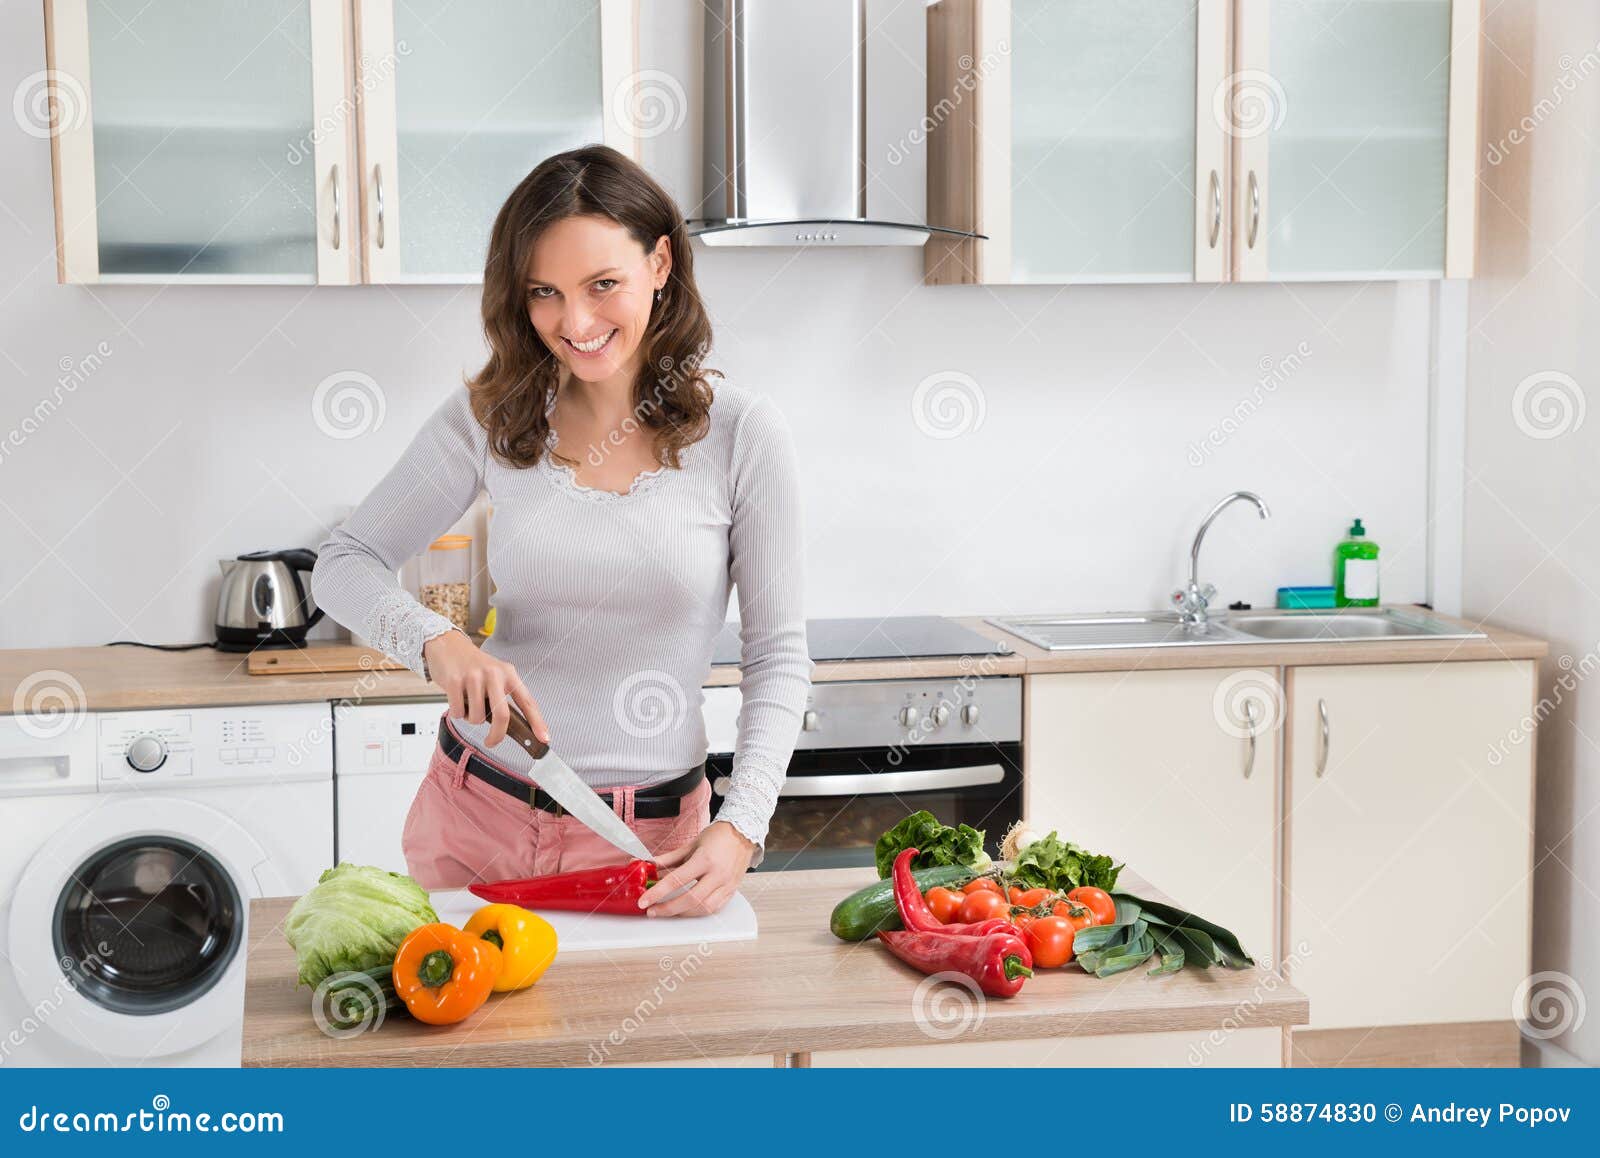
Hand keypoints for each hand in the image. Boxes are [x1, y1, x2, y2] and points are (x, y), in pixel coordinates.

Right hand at [422, 629, 548, 748]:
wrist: (448, 645)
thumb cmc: (474, 666)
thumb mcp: (496, 675)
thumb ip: (505, 696)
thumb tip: (514, 727)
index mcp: (509, 674)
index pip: (527, 702)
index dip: (537, 722)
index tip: (544, 738)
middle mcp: (493, 674)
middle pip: (501, 715)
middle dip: (497, 735)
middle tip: (491, 741)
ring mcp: (473, 677)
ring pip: (476, 717)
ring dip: (471, 719)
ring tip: (469, 704)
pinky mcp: (454, 681)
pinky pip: (458, 712)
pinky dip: (457, 713)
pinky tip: (457, 699)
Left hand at [638, 821, 755, 917]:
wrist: (743, 834)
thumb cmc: (718, 837)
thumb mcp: (690, 844)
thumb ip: (669, 858)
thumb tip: (649, 865)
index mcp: (705, 859)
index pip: (677, 880)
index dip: (658, 892)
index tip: (644, 901)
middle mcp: (717, 874)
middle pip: (690, 899)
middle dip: (667, 908)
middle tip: (652, 911)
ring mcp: (726, 885)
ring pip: (703, 908)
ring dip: (682, 913)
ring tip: (667, 910)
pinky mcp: (731, 891)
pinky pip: (714, 908)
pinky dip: (697, 911)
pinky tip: (686, 909)